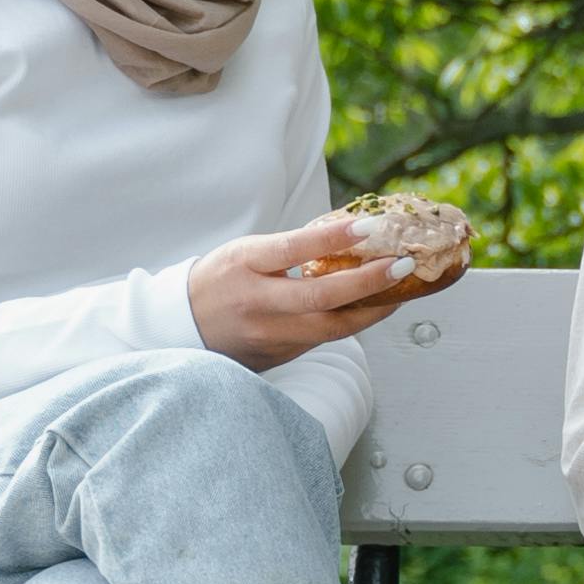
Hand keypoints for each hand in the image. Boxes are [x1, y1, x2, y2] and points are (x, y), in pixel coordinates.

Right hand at [187, 211, 459, 369]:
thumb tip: (348, 236)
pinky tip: (372, 307)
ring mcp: (268, 336)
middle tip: (402, 263)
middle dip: (369, 281)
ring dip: (372, 308)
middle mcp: (256, 304)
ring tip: (400, 288)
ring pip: (331, 327)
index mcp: (244, 265)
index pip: (293, 249)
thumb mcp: (246, 252)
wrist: (181, 327)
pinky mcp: (278, 357)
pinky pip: (322, 339)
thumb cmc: (220, 280)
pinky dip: (351, 322)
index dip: (333, 238)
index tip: (369, 226)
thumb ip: (290, 249)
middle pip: (321, 297)